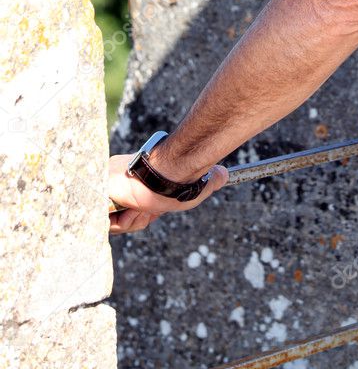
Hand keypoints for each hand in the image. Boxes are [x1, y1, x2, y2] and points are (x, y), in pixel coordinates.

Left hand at [108, 154, 228, 234]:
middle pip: (124, 214)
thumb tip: (224, 174)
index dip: (145, 214)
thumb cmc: (182, 178)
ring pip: (117, 220)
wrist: (167, 170)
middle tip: (150, 207)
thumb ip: (207, 183)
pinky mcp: (98, 189)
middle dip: (139, 218)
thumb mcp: (195, 186)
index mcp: (138, 175)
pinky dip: (123, 221)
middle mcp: (118, 177)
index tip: (155, 208)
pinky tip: (132, 207)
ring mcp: (106, 182)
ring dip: (135, 220)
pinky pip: (107, 222)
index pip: (134, 206)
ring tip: (143, 205)